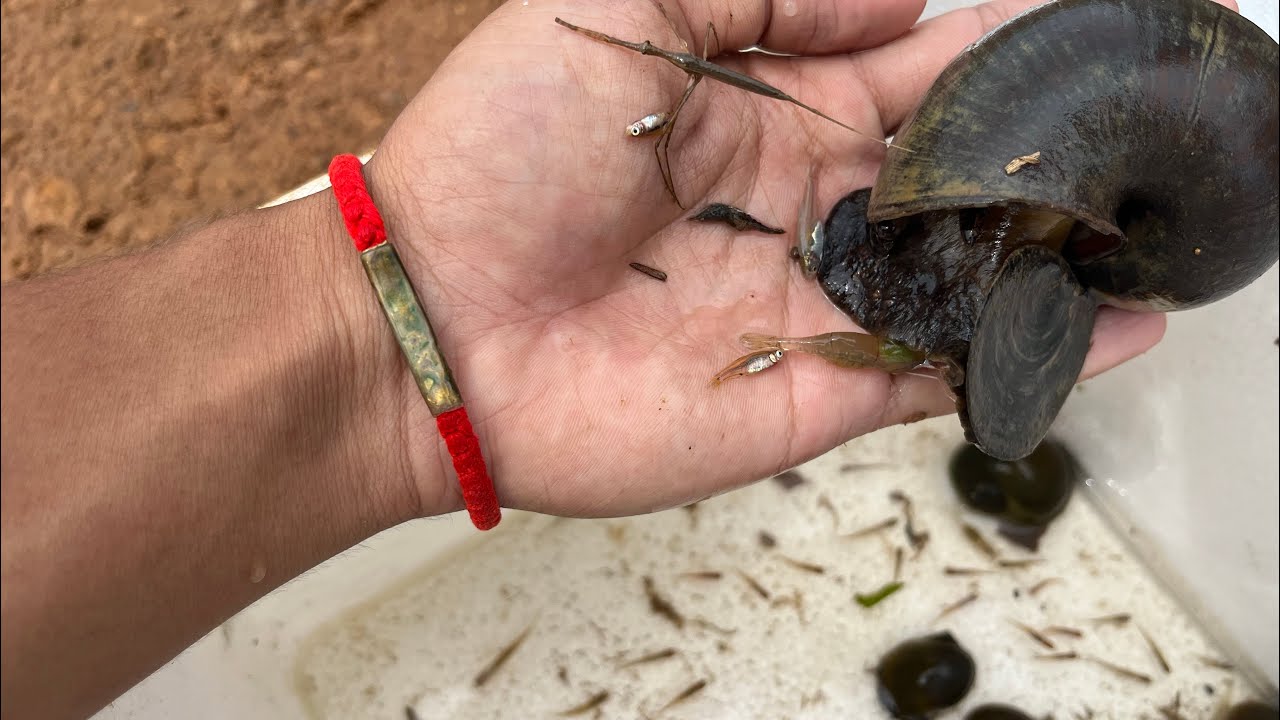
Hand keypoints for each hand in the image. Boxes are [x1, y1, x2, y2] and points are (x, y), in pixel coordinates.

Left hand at [361, 0, 1169, 517]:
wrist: (435, 318)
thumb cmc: (503, 152)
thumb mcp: (619, 6)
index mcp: (764, 108)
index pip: (911, 68)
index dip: (998, 50)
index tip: (1084, 31)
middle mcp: (802, 200)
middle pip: (950, 173)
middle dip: (1040, 152)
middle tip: (1147, 128)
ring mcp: (812, 299)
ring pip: (959, 274)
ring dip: (1051, 252)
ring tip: (1151, 228)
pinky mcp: (811, 390)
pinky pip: (935, 369)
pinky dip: (1022, 351)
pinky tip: (1114, 325)